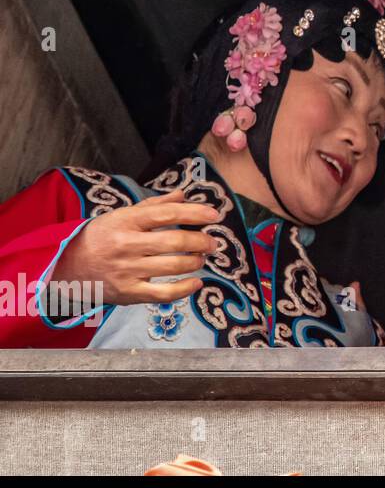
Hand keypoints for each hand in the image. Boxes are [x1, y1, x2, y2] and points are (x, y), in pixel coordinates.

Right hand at [52, 187, 220, 306]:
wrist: (67, 266)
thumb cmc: (101, 238)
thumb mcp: (122, 216)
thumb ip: (154, 206)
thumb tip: (183, 194)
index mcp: (126, 221)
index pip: (166, 213)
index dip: (194, 213)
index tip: (214, 215)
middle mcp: (127, 245)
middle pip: (174, 240)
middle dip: (201, 240)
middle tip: (212, 242)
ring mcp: (127, 270)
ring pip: (173, 266)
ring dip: (196, 261)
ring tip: (201, 258)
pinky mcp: (128, 293)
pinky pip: (163, 293)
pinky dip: (185, 289)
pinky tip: (197, 282)